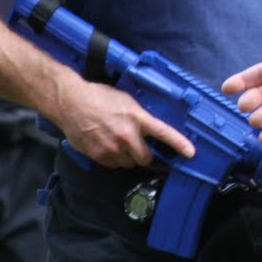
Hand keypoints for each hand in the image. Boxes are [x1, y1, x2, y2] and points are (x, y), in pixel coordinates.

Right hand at [51, 78, 193, 167]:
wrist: (71, 102)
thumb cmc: (98, 97)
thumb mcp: (126, 101)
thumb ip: (139, 117)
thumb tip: (148, 129)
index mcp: (137, 117)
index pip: (164, 133)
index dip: (179, 144)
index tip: (190, 153)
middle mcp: (127, 135)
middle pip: (146, 158)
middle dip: (145, 155)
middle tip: (139, 147)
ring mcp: (113, 147)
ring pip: (129, 163)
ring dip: (128, 157)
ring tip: (117, 142)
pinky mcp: (99, 155)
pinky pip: (114, 165)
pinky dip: (113, 159)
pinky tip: (106, 146)